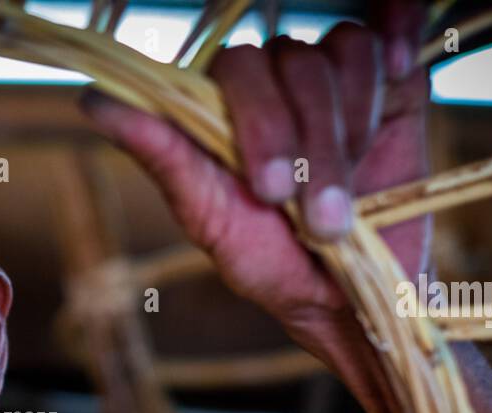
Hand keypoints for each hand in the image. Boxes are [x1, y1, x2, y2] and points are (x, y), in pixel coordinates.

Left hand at [78, 0, 432, 354]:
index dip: (258, 121)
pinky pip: (387, 34)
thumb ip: (162, 155)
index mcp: (224, 110)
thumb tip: (91, 102)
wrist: (351, 298)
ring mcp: (331, 82)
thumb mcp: (212, 220)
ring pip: (341, 54)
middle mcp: (275, 86)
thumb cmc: (273, 266)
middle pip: (292, 61)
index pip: (235, 70)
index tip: (272, 191)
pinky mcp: (389, 85)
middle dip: (309, 140)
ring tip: (353, 198)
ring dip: (349, 128)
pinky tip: (401, 72)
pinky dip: (398, 38)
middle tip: (319, 217)